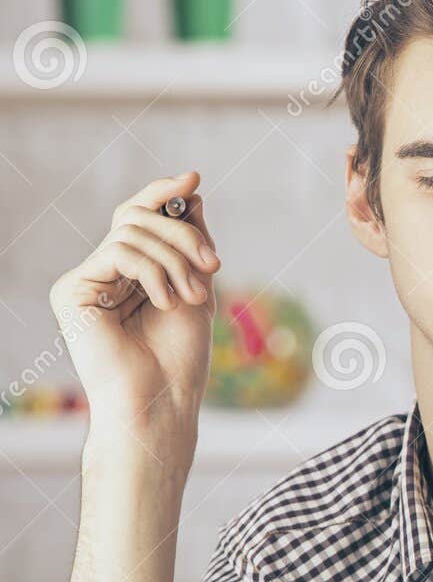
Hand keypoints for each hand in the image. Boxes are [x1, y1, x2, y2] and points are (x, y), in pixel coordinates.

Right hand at [48, 171, 220, 448]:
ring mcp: (84, 281)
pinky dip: (153, 272)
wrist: (162, 402)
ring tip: (193, 296)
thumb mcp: (197, 288)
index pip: (139, 218)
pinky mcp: (72, 291)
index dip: (163, 195)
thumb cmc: (180, 358)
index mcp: (129, 273)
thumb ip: (191, 242)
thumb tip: (190, 191)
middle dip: (182, 234)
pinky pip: (118, 252)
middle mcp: (101, 273)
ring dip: (175, 260)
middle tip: (212, 266)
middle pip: (137, 217)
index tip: (194, 179)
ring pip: (131, 232)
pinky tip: (167, 302)